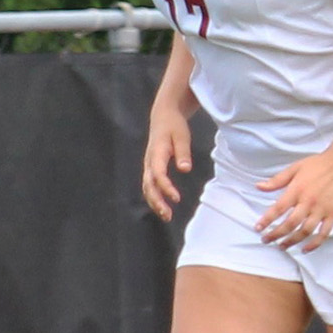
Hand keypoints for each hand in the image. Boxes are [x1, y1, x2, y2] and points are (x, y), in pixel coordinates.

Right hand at [142, 107, 192, 221]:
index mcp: (156, 152)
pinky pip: (149, 185)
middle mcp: (149, 160)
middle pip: (149, 185)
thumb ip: (183, 152)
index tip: (176, 198)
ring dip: (155, 202)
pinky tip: (163, 207)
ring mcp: (148, 164)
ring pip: (147, 187)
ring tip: (167, 216)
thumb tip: (185, 169)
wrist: (163, 116)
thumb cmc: (174, 125)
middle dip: (156, 201)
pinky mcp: (151, 167)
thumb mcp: (182, 135)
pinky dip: (154, 197)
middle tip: (167, 215)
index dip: (166, 188)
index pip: (158, 174)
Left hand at [254, 152, 332, 252]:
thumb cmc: (318, 164)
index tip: (258, 228)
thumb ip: (277, 180)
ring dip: (292, 241)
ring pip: (305, 231)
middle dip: (275, 234)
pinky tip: (305, 249)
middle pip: (290, 224)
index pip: (278, 209)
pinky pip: (323, 233)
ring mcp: (322, 209)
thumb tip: (258, 186)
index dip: (266, 220)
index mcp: (297, 190)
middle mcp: (308, 202)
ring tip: (282, 246)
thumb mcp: (294, 168)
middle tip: (266, 240)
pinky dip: (314, 244)